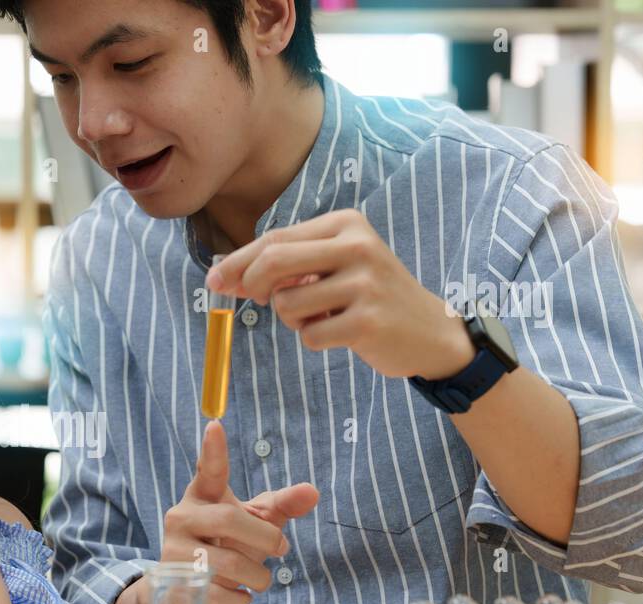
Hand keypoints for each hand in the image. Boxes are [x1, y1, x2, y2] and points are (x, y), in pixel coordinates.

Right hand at [145, 420, 318, 603]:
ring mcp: (174, 551)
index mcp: (202, 496)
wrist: (185, 590)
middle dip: (265, 538)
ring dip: (259, 576)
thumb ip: (282, 506)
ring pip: (229, 562)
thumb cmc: (226, 546)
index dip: (214, 450)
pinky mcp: (174, 584)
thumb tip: (313, 492)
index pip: (209, 471)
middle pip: (229, 519)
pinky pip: (221, 594)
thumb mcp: (255, 523)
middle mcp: (182, 517)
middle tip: (281, 549)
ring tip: (259, 578)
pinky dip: (243, 599)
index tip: (216, 425)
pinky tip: (240, 596)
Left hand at [207, 208, 475, 380]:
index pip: (275, 239)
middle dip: (251, 285)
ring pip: (288, 304)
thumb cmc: (370, 296)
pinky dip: (314, 339)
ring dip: (292, 319)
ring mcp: (364, 283)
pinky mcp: (367, 321)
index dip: (237, 262)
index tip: (213, 281)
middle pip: (273, 261)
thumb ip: (288, 264)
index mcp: (345, 224)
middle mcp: (357, 246)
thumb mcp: (336, 264)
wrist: (429, 332)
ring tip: (322, 317)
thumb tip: (222, 276)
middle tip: (256, 301)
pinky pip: (310, 335)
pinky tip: (341, 333)